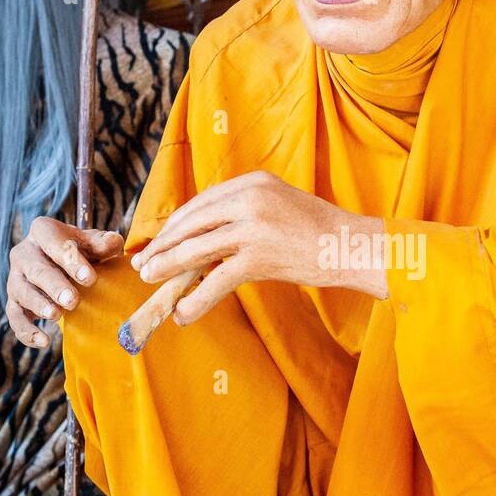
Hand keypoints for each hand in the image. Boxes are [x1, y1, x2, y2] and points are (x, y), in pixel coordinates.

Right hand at [7, 218, 123, 347]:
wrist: (65, 267)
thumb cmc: (82, 252)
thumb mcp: (94, 243)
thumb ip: (103, 242)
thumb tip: (113, 242)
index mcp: (42, 231)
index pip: (53, 241)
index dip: (70, 259)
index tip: (89, 277)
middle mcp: (23, 253)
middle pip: (36, 269)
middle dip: (54, 285)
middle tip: (72, 300)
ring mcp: (16, 278)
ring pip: (21, 292)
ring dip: (38, 305)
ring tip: (56, 315)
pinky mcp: (14, 302)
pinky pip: (14, 317)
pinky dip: (26, 331)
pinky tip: (43, 342)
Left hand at [131, 170, 388, 325]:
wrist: (352, 247)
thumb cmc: (318, 231)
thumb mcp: (278, 206)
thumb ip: (244, 212)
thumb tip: (205, 238)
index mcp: (252, 181)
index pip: (201, 203)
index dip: (174, 226)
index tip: (157, 242)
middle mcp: (249, 197)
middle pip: (192, 223)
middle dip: (163, 246)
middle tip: (143, 265)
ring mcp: (254, 226)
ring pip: (196, 249)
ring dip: (168, 268)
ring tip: (150, 282)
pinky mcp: (260, 256)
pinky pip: (216, 280)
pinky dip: (196, 300)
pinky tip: (183, 314)